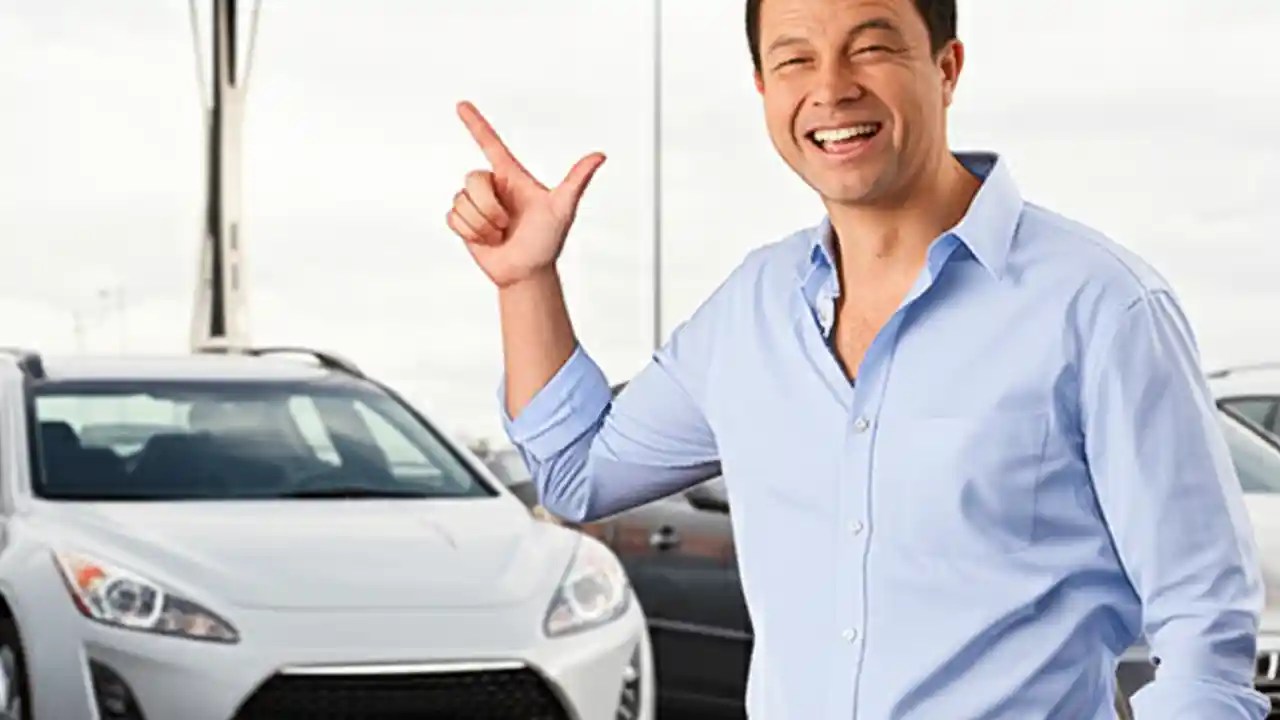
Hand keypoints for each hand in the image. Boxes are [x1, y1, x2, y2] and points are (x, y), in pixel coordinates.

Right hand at [447, 101, 605, 287]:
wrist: (527, 272)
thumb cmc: (547, 241)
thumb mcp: (563, 208)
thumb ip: (576, 181)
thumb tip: (600, 155)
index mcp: (512, 175)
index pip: (490, 144)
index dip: (476, 123)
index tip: (461, 104)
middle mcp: (492, 186)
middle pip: (473, 179)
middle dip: (490, 208)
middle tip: (509, 224)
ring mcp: (476, 203)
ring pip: (462, 201)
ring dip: (482, 225)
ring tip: (500, 235)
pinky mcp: (462, 222)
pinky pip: (453, 218)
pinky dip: (470, 233)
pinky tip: (486, 241)